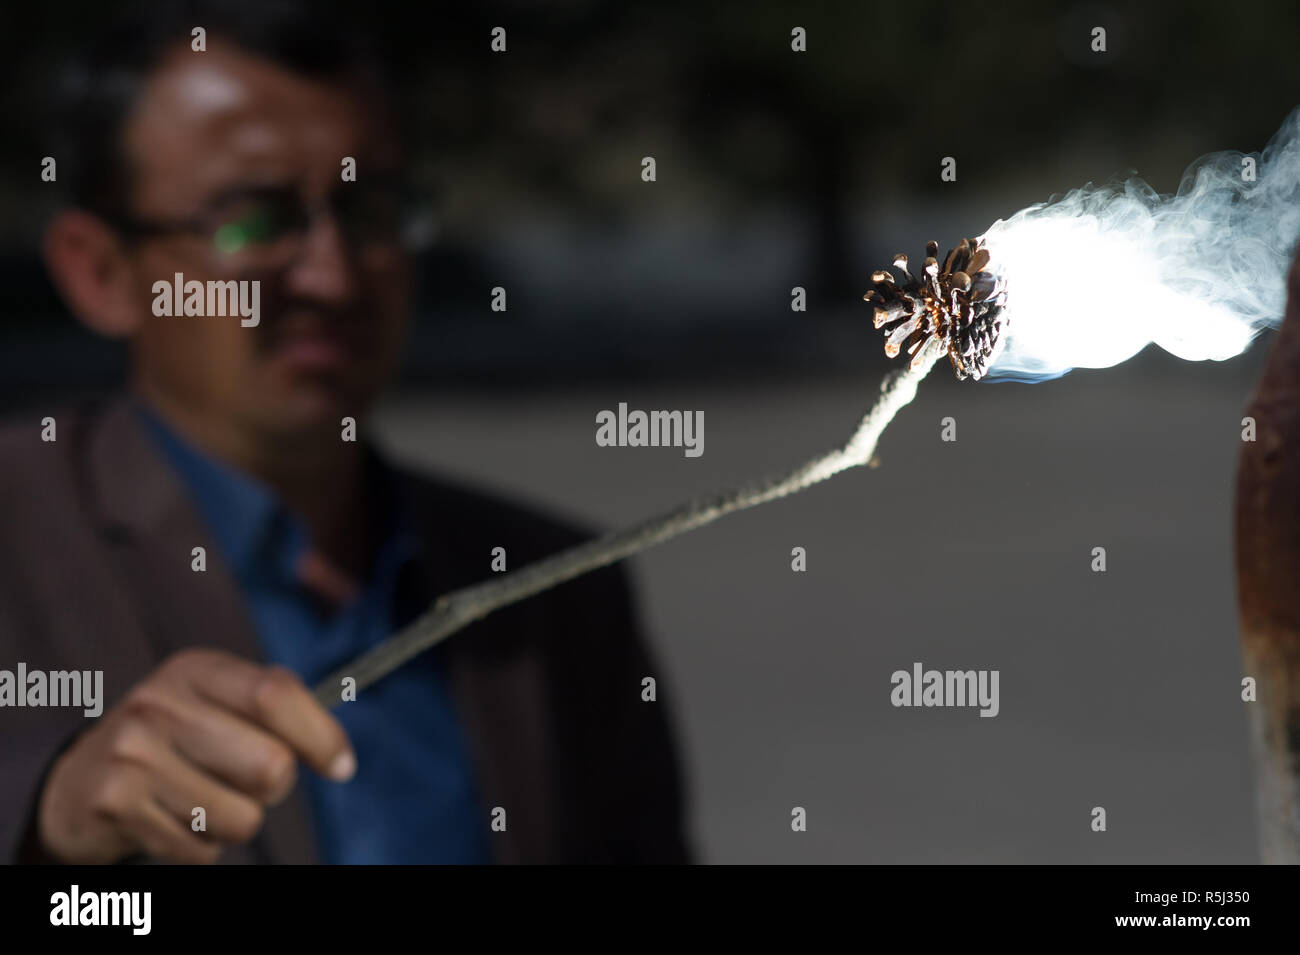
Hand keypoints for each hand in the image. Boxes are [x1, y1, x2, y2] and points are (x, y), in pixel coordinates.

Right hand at [36, 648, 354, 863]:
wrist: (78, 783)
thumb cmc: (175, 742)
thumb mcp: (215, 704)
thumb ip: (275, 709)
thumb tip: (339, 755)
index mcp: (196, 670)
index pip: (275, 695)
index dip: (320, 736)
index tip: (342, 767)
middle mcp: (159, 704)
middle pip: (269, 764)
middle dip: (275, 788)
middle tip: (248, 783)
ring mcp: (132, 753)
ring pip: (242, 817)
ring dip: (236, 823)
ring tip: (203, 801)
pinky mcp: (115, 803)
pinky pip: (202, 850)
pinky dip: (201, 847)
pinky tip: (171, 820)